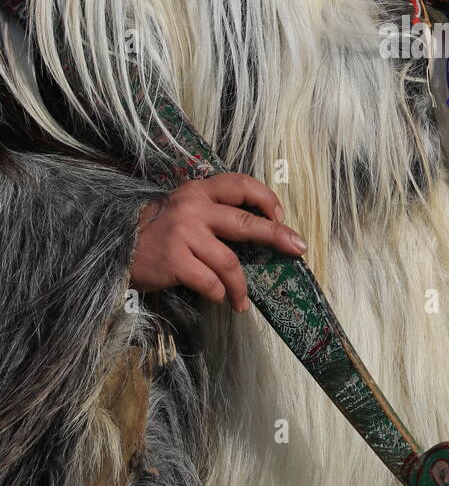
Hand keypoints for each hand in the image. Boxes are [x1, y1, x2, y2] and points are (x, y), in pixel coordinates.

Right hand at [130, 173, 305, 311]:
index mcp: (199, 190)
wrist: (114, 245)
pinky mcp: (174, 260)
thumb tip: (258, 231)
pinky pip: (210, 281)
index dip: (266, 198)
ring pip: (230, 262)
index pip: (241, 184)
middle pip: (245, 222)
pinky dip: (220, 293)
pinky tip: (220, 299)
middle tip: (298, 248)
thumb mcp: (184, 208)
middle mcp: (193, 207)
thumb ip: (214, 212)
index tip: (280, 216)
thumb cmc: (157, 231)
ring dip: (241, 286)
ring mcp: (183, 233)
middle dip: (277, 236)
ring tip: (242, 302)